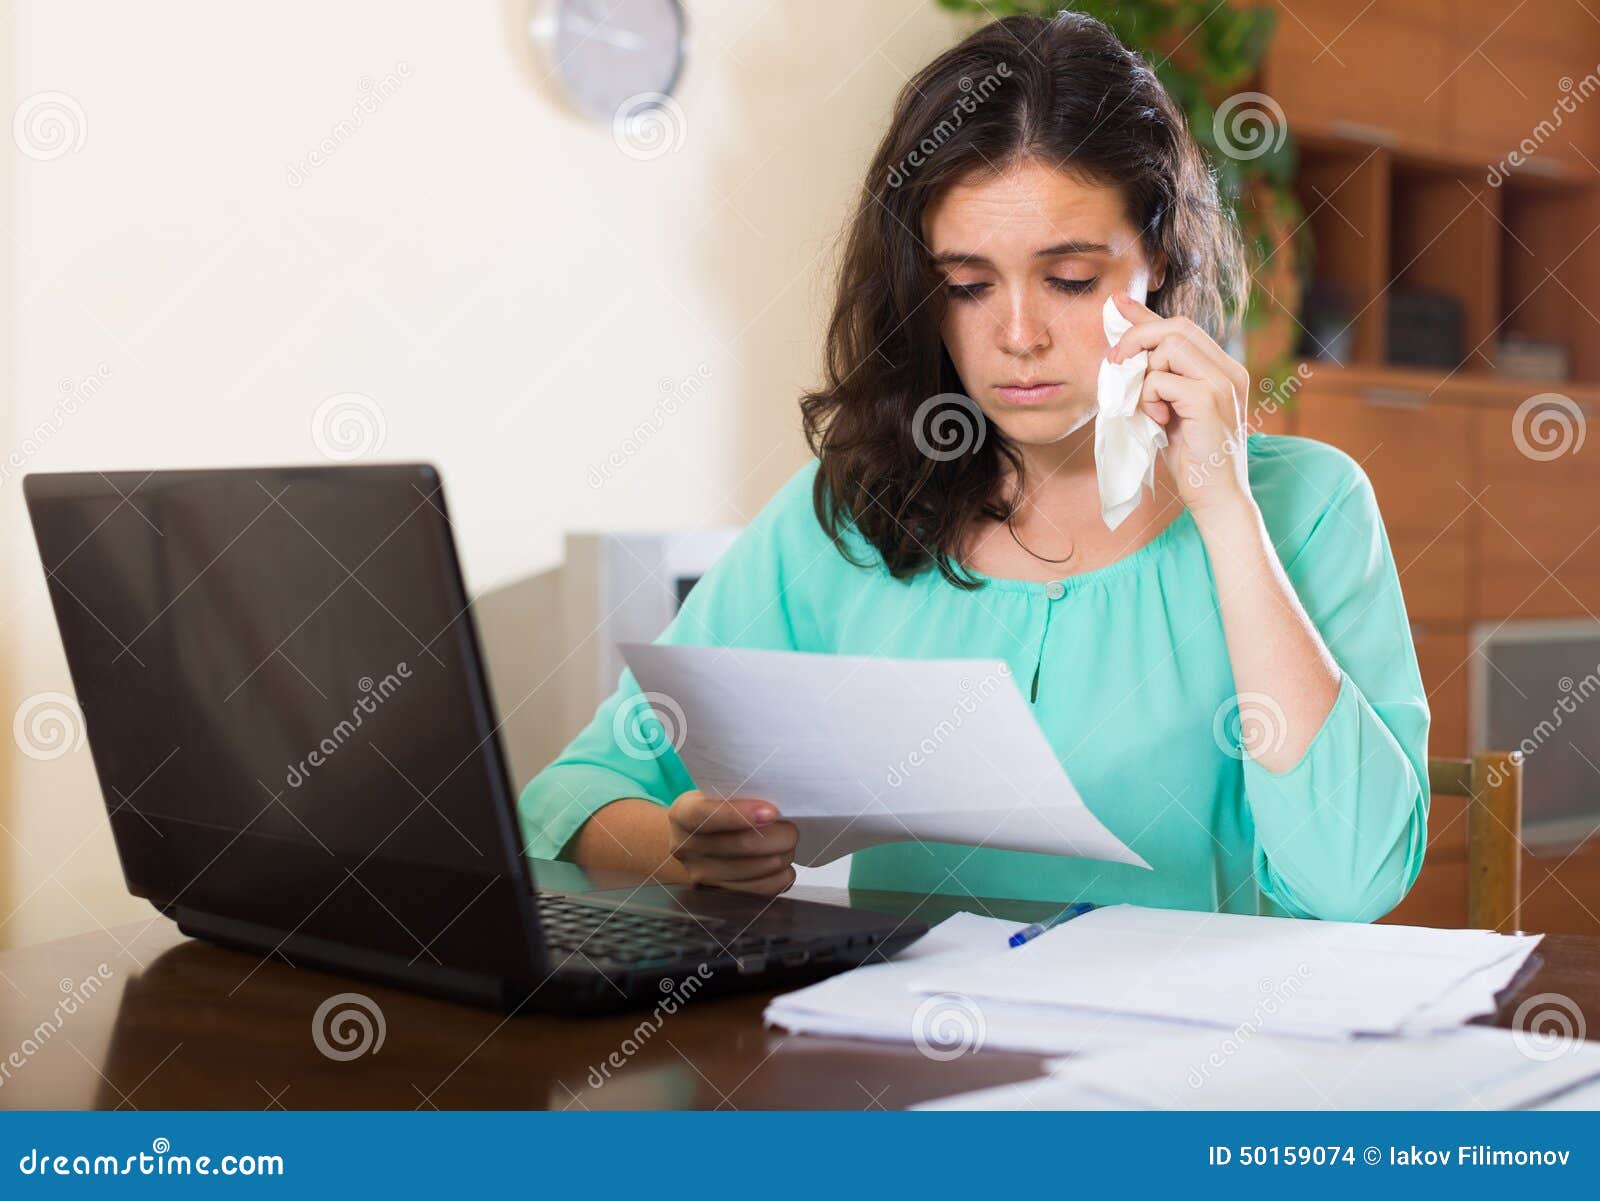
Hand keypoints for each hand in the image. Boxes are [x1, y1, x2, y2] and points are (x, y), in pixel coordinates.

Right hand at [666, 789, 797, 895]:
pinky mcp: (721, 893)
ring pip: (756, 869)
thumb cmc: (711, 811)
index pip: (706, 815)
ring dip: (782, 855)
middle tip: (792, 828)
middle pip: (741, 845)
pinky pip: (762, 890)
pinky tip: (782, 865)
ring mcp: (702, 876)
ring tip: (787, 844)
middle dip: (778, 836)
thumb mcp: (711, 795)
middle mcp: (686, 848)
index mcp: (682, 815)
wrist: (689, 843)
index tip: (772, 812)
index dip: (741, 814)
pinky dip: (781, 876)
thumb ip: (736, 796)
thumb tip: (778, 803)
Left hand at [1106, 291, 1252, 516]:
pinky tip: (1158, 421)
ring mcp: (1223, 383)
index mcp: (1223, 369)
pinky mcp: (1210, 401)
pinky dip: (1149, 398)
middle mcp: (1229, 370)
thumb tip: (1124, 350)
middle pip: (1176, 327)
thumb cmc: (1191, 457)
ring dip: (1145, 375)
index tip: (1115, 305)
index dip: (1145, 315)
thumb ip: (1156, 377)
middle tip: (1115, 364)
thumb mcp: (1170, 408)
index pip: (1181, 326)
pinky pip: (1163, 380)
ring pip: (1169, 347)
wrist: (1217, 497)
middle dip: (1136, 339)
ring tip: (1150, 408)